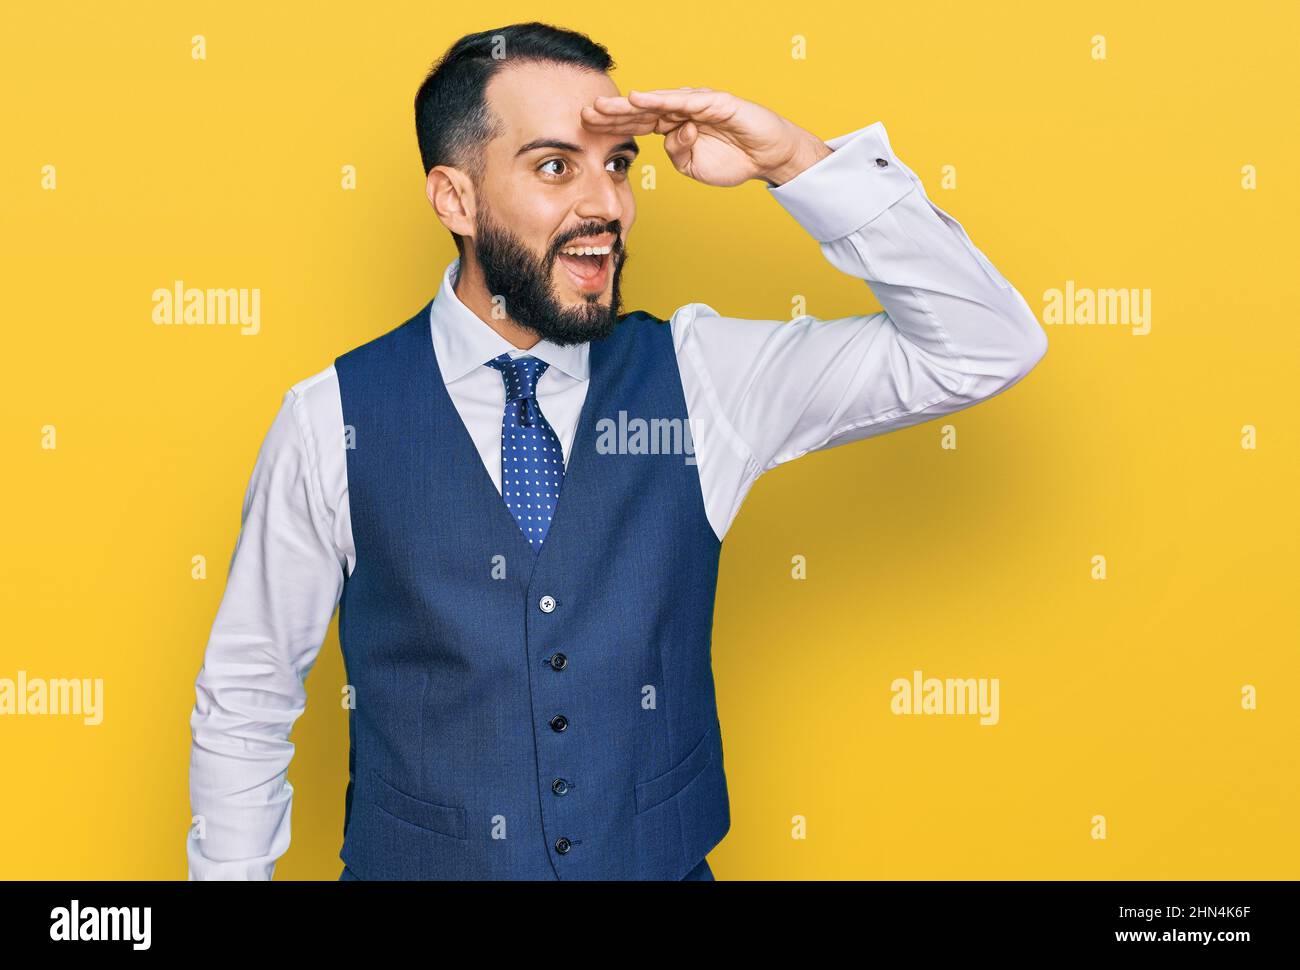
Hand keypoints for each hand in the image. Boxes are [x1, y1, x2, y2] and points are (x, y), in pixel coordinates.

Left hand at [580, 87, 830, 187]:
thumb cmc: (733, 159)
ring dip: (630, 105)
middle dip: (613, 112)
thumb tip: (669, 138)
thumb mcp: (694, 167)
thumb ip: (677, 154)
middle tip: (585, 112)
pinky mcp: (715, 103)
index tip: (586, 126)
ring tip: (605, 106)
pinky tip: (641, 99)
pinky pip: (685, 101)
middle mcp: (681, 111)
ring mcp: (697, 104)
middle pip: (641, 110)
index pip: (637, 124)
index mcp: (673, 127)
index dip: (612, 124)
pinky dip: (662, 100)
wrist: (767, 157)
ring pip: (658, 103)